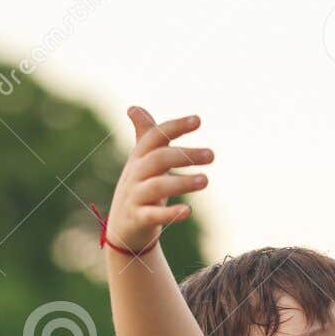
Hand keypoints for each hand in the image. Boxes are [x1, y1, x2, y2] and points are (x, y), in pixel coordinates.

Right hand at [105, 106, 213, 252]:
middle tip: (212, 155)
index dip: (175, 127)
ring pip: (157, 186)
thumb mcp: (141, 163)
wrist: (122, 227)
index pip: (155, 136)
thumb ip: (145, 138)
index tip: (198, 120)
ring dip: (182, 182)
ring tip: (205, 180)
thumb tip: (134, 108)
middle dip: (184, 155)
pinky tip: (187, 211)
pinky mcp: (138, 219)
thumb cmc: (139, 189)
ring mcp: (135, 197)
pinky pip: (153, 215)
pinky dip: (170, 213)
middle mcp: (135, 174)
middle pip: (158, 159)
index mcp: (139, 158)